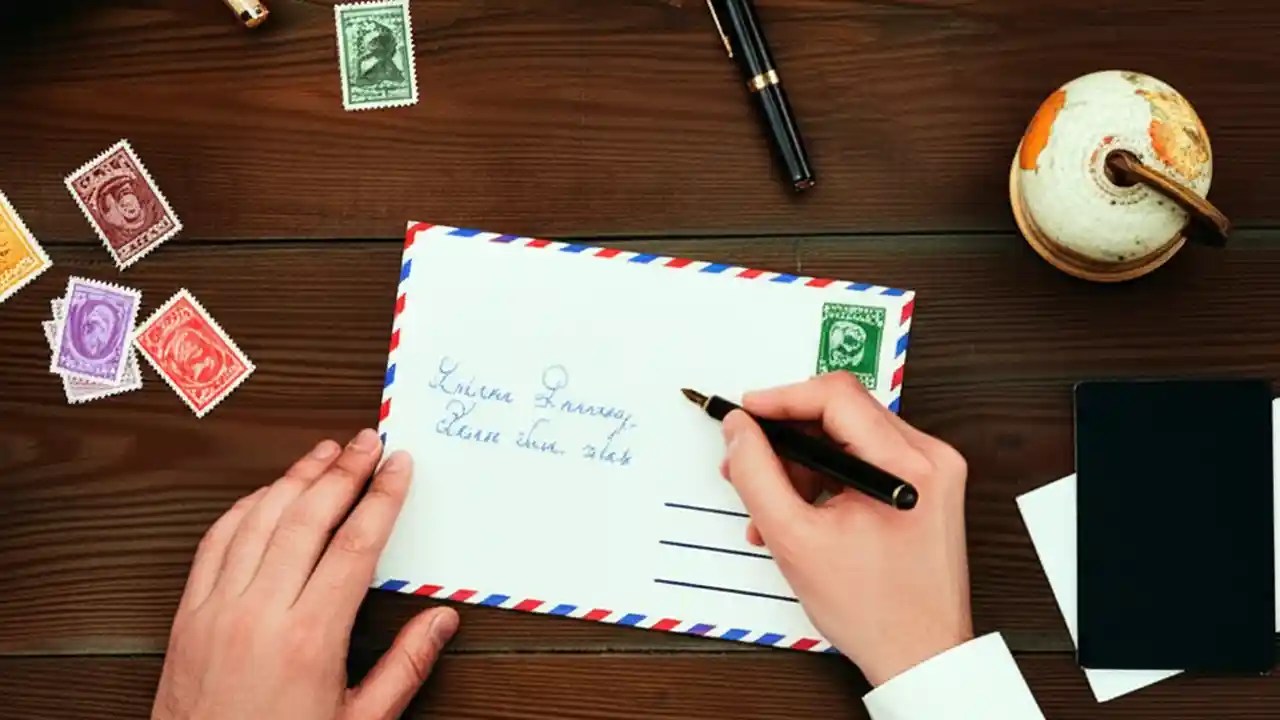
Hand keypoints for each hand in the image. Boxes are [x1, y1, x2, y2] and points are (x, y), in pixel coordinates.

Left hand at [152, 429, 458, 719]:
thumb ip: (405, 667)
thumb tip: (441, 620)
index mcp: (310, 639)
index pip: (355, 544)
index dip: (382, 496)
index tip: (399, 465)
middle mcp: (260, 613)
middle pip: (308, 517)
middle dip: (344, 471)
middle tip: (368, 441)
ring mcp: (217, 609)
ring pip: (260, 519)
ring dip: (295, 477)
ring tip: (325, 452)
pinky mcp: (189, 614)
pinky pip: (216, 542)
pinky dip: (245, 507)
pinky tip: (268, 493)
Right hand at [720, 373, 971, 686]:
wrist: (920, 655)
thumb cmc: (875, 611)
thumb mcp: (794, 539)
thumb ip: (756, 474)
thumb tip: (739, 430)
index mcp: (906, 464)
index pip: (835, 395)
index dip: (781, 399)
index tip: (747, 414)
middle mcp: (930, 459)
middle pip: (842, 413)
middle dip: (787, 437)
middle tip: (748, 460)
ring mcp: (933, 474)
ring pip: (851, 438)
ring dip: (803, 463)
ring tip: (772, 503)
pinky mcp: (927, 489)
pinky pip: (867, 462)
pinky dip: (828, 479)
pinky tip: (801, 511)